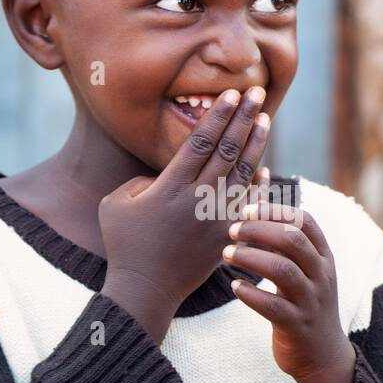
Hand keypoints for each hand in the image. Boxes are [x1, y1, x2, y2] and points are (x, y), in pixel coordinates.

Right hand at [98, 87, 269, 337]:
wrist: (145, 289)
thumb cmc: (124, 243)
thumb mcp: (117, 203)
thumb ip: (141, 179)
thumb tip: (163, 173)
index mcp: (170, 187)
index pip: (201, 141)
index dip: (219, 115)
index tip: (232, 93)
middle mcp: (197, 199)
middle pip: (228, 150)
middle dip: (244, 118)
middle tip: (258, 92)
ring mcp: (216, 219)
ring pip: (244, 174)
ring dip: (256, 144)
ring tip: (265, 120)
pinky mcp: (227, 237)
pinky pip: (249, 206)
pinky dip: (259, 186)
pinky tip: (265, 168)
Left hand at [222, 198, 352, 382]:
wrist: (323, 356)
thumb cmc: (305, 305)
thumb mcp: (307, 272)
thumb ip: (289, 245)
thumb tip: (262, 209)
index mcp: (323, 258)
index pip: (305, 222)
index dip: (275, 211)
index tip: (248, 208)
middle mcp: (321, 276)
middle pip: (293, 240)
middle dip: (259, 230)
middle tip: (232, 229)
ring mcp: (310, 301)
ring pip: (283, 270)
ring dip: (250, 258)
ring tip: (226, 254)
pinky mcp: (296, 326)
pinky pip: (272, 306)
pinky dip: (250, 294)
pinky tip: (234, 286)